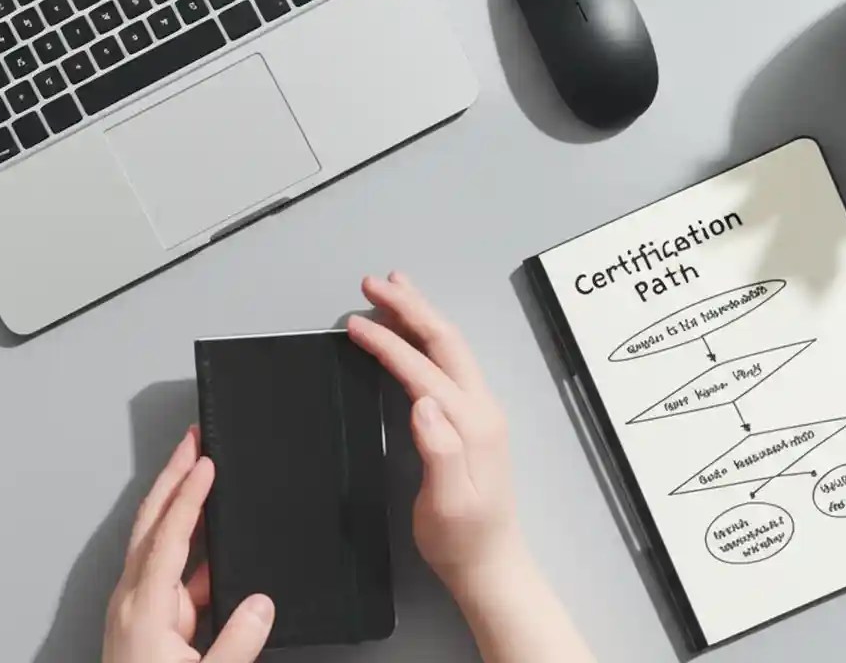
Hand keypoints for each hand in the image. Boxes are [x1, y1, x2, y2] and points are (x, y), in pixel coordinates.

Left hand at [103, 428, 274, 662]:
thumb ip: (237, 642)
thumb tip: (261, 604)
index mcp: (144, 611)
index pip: (168, 538)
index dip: (189, 497)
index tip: (206, 464)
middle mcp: (133, 603)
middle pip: (151, 526)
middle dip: (172, 479)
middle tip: (192, 441)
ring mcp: (139, 612)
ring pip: (160, 544)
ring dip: (181, 506)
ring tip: (207, 473)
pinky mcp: (149, 625)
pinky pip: (174, 575)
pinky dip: (193, 548)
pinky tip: (218, 541)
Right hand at [348, 272, 526, 592]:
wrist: (491, 562)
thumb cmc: (463, 539)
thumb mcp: (446, 503)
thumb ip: (439, 451)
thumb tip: (423, 402)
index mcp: (472, 424)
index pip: (424, 370)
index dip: (389, 343)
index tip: (354, 324)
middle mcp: (481, 408)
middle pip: (444, 341)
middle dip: (410, 307)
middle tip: (373, 282)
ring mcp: (479, 411)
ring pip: (449, 348)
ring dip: (420, 314)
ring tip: (393, 288)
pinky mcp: (472, 419)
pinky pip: (448, 364)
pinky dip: (426, 337)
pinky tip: (410, 332)